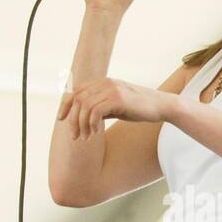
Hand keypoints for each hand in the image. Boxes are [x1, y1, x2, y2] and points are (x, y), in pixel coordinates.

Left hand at [58, 78, 174, 138]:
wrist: (160, 106)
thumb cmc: (138, 108)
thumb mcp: (114, 106)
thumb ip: (99, 107)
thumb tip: (81, 118)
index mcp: (102, 82)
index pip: (75, 91)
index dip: (65, 106)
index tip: (61, 120)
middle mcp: (105, 82)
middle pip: (77, 100)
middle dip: (73, 121)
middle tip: (76, 137)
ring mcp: (111, 89)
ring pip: (85, 107)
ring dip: (82, 125)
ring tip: (87, 138)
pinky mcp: (118, 98)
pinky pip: (96, 111)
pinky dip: (92, 124)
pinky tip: (97, 132)